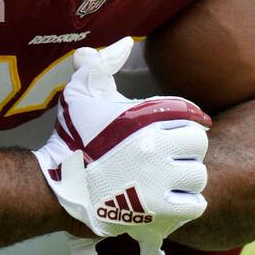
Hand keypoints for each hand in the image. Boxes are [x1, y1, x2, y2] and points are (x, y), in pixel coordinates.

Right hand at [33, 36, 211, 254]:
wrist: (56, 184)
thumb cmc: (72, 138)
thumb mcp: (81, 92)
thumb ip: (101, 63)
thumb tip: (124, 43)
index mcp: (144, 119)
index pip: (190, 116)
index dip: (183, 123)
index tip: (171, 132)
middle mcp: (155, 149)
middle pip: (198, 146)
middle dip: (186, 150)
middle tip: (170, 156)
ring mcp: (157, 182)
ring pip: (198, 176)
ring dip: (186, 178)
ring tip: (169, 180)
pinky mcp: (155, 211)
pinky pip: (194, 205)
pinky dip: (187, 203)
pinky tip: (170, 199)